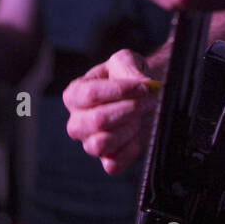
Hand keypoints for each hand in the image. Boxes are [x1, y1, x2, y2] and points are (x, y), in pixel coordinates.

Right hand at [63, 49, 159, 174]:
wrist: (145, 94)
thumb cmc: (129, 76)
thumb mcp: (125, 60)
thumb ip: (128, 66)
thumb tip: (140, 83)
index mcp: (75, 95)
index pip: (89, 94)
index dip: (120, 90)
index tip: (144, 86)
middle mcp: (77, 123)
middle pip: (97, 121)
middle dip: (129, 109)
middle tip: (149, 100)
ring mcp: (90, 144)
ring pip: (101, 144)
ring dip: (129, 127)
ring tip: (141, 115)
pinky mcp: (107, 161)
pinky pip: (113, 164)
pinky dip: (131, 149)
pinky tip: (138, 133)